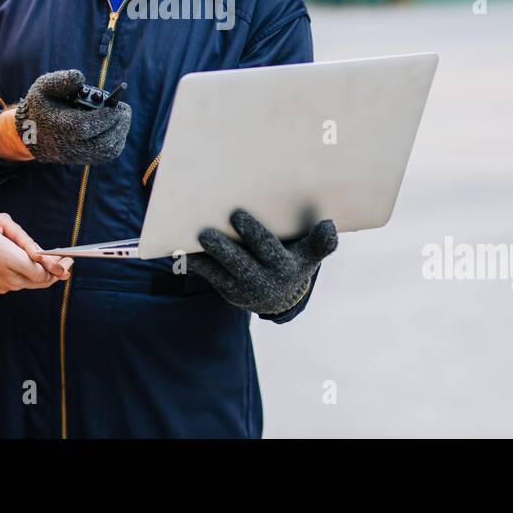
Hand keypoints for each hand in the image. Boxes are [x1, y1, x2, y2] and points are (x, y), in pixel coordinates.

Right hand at [0, 212, 71, 280]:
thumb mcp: (13, 249)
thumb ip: (34, 264)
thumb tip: (49, 270)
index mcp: (17, 274)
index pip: (45, 276)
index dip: (59, 268)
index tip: (68, 261)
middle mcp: (10, 283)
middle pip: (39, 281)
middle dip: (54, 273)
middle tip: (66, 264)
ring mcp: (1, 284)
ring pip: (28, 282)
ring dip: (42, 275)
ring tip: (53, 267)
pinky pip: (16, 281)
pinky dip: (27, 276)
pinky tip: (31, 269)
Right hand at [12, 69, 130, 164]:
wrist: (30, 131)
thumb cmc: (41, 105)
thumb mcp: (44, 87)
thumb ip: (62, 80)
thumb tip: (80, 78)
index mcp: (58, 126)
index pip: (85, 127)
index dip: (105, 117)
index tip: (116, 106)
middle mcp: (68, 145)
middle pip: (100, 143)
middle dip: (118, 125)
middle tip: (125, 109)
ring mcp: (76, 155)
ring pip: (106, 152)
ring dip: (120, 134)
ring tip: (123, 117)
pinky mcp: (82, 159)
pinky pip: (105, 156)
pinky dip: (116, 142)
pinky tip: (117, 128)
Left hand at [187, 209, 337, 314]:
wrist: (278, 298)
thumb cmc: (293, 262)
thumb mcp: (309, 255)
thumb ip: (320, 242)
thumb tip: (330, 225)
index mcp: (287, 267)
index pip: (270, 249)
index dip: (253, 234)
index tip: (236, 215)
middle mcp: (265, 280)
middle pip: (241, 263)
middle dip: (223, 246)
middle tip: (205, 229)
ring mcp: (244, 287)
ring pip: (222, 271)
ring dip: (206, 256)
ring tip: (194, 239)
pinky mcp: (228, 290)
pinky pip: (210, 275)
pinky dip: (196, 263)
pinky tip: (182, 250)